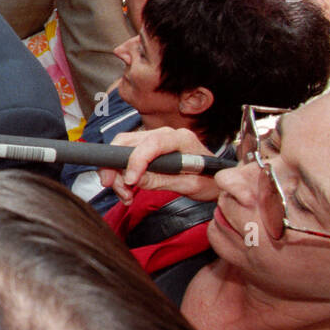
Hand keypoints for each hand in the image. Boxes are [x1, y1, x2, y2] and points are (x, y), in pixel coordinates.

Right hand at [96, 127, 220, 206]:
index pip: (152, 143)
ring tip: (125, 194)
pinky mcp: (150, 149)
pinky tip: (127, 189)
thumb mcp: (189, 185)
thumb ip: (161, 180)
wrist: (217, 180)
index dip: (136, 161)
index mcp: (182, 139)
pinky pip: (127, 156)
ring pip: (123, 149)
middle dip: (115, 165)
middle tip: (113, 186)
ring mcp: (157, 140)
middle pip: (129, 141)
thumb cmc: (210, 181)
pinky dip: (121, 173)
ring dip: (116, 172)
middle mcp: (167, 134)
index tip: (129, 181)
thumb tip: (134, 179)